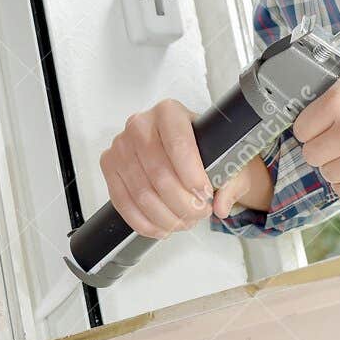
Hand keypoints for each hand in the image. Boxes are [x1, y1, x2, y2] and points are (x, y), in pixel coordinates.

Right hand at [100, 99, 263, 237]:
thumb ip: (231, 182)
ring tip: (184, 222)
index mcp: (169, 112)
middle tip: (199, 213)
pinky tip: (162, 227)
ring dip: (165, 216)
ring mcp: (121, 146)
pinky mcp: (109, 166)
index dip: (192, 175)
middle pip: (158, 173)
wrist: (182, 150)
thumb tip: (221, 205)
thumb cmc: (203, 150)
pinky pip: (122, 202)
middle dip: (182, 203)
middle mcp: (140, 124)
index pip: (179, 144)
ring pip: (142, 193)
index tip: (205, 194)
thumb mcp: (227, 159)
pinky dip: (144, 222)